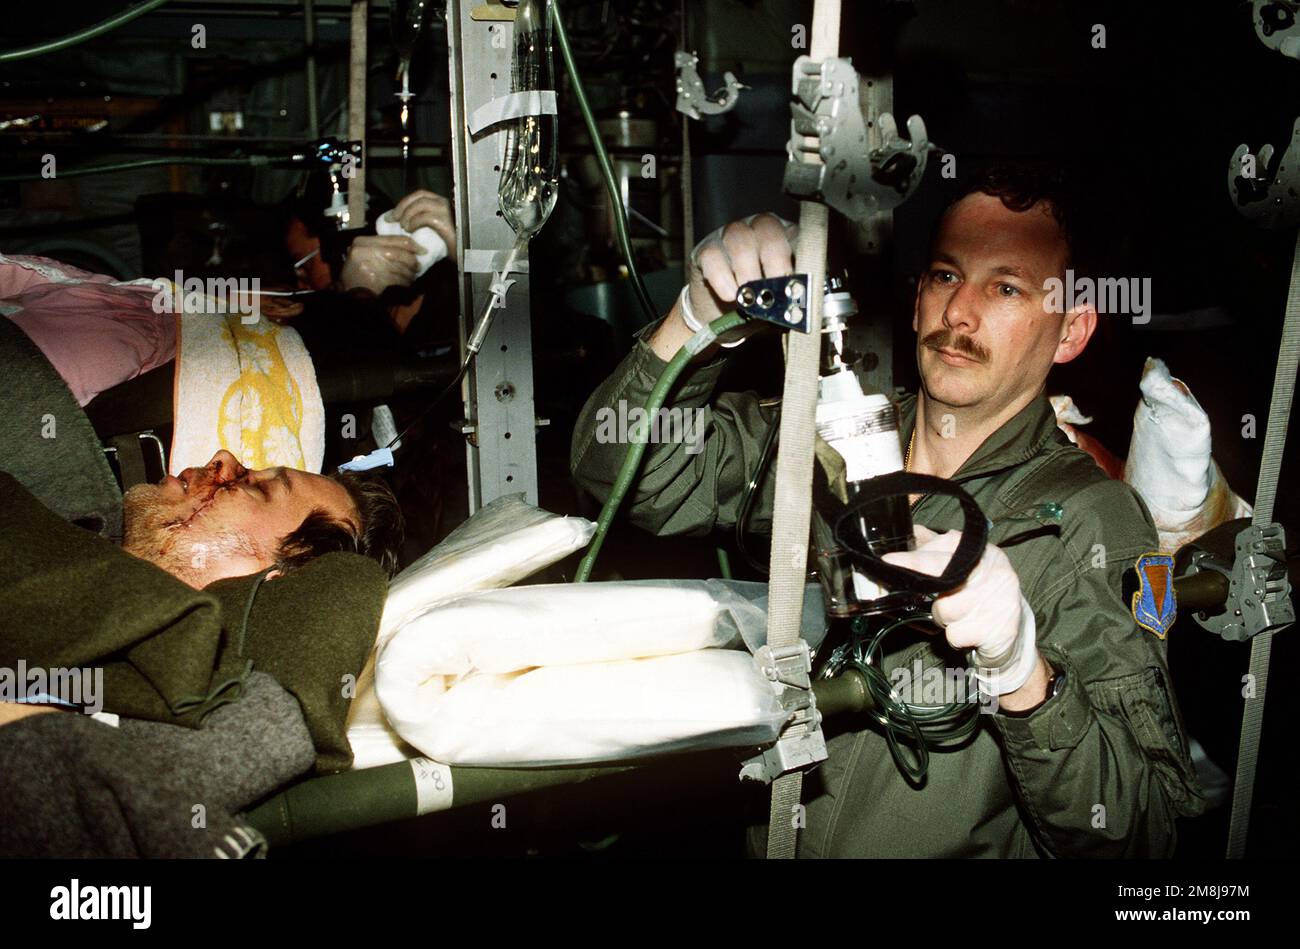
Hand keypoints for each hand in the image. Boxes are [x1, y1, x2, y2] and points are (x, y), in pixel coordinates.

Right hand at [339, 235, 422, 295]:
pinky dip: (405, 281)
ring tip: (412, 276)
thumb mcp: (364, 253)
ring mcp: (369, 265)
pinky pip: (397, 279)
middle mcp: (364, 251)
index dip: (411, 244)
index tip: (422, 250)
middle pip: (398, 253)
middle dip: (412, 260)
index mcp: (362, 241)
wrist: (347, 291)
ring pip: (399, 267)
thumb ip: (381, 246)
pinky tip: (407, 283)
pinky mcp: (375, 279)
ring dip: (409, 273)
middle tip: (419, 266)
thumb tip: (409, 247)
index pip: (393, 239)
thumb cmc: (357, 271)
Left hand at [390, 189, 457, 263]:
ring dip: (407, 214)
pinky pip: (425, 217)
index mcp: (443, 204)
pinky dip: (414, 222)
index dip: (405, 202)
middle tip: (393, 219)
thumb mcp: (436, 231)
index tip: (394, 214)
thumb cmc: (452, 246)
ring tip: (404, 227)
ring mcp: (446, 211)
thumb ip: (425, 223)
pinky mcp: (446, 222)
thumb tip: (403, 223)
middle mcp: (445, 203)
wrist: (467, 256)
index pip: (420, 195)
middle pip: (419, 196)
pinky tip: (411, 230)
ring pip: (420, 204)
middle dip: (402, 206)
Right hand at [691, 212, 797, 336]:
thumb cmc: (761, 302)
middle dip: (774, 258)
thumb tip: (801, 298)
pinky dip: (721, 277)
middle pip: (767, 226)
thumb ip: (793, 293)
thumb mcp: (783, 299)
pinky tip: (730, 295)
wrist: (724, 315)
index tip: (800, 278)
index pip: (798, 231)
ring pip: (738, 235)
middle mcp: (759, 228)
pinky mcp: (706, 249)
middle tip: (775, 288)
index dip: (801, 250)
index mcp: (787, 235)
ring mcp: (730, 234)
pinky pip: (711, 254)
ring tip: (750, 296)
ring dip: (746, 268)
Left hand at [883, 525, 1039, 695]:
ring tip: (958, 616)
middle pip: (943, 578)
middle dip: (924, 587)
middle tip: (928, 595)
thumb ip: (936, 549)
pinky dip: (955, 637)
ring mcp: (1002, 599)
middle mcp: (996, 571)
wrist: (1012, 634)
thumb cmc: (979, 598)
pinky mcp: (1002, 628)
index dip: (912, 558)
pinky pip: (956, 634)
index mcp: (984, 551)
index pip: (942, 549)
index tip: (888, 561)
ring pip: (945, 610)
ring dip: (943, 618)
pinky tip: (969, 632)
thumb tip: (912, 531)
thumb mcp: (963, 569)